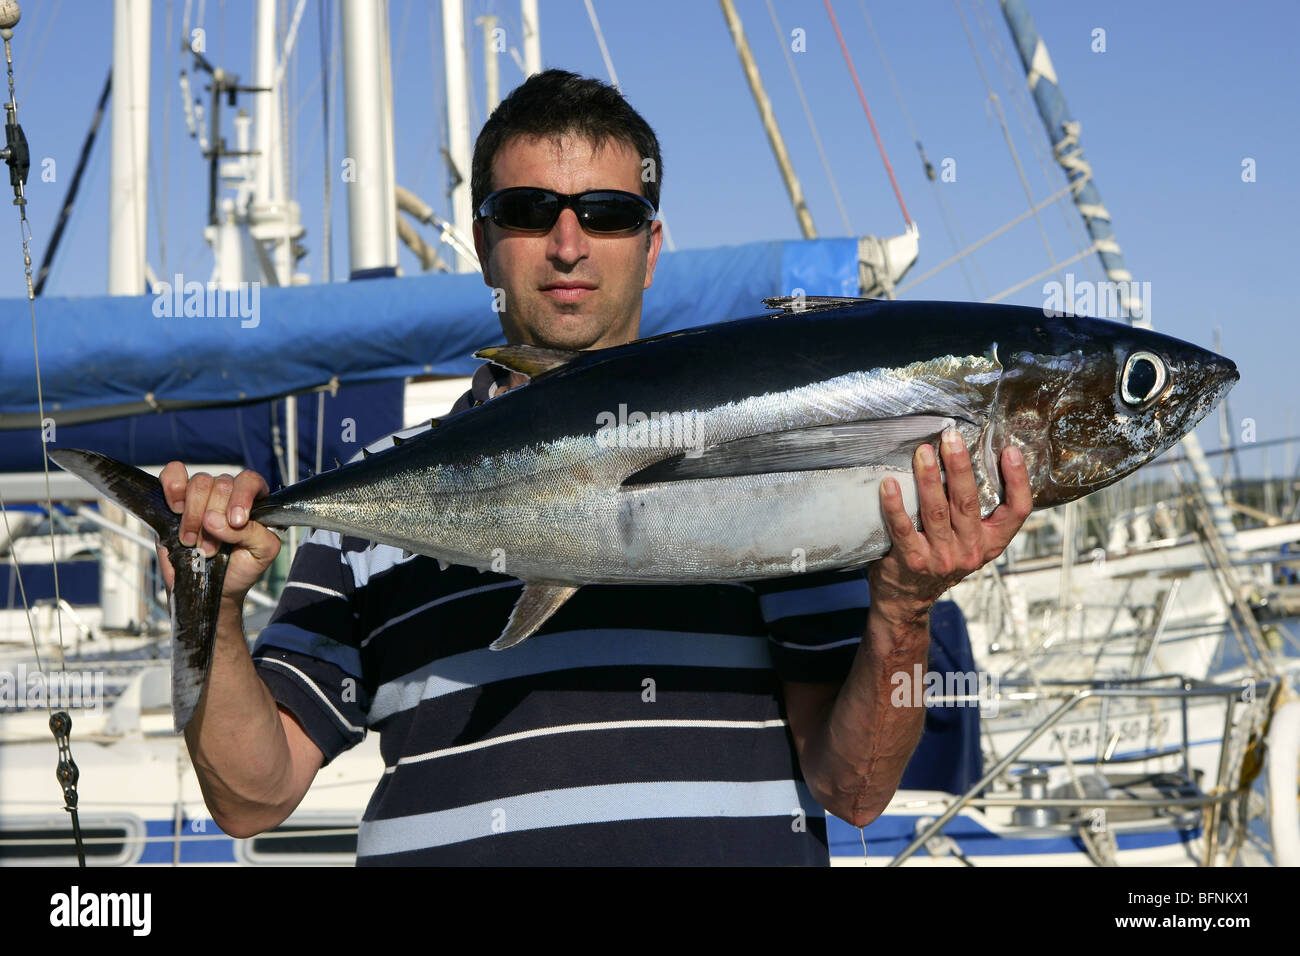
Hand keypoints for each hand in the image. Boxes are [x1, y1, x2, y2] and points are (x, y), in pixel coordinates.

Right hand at [154, 462, 281, 605]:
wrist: (212, 589)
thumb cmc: (241, 568)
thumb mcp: (262, 554)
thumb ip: (253, 533)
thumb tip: (214, 519)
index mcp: (255, 501)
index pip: (250, 481)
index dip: (242, 497)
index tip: (236, 521)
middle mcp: (229, 493)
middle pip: (222, 484)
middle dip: (215, 520)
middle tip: (211, 548)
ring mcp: (202, 495)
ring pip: (199, 483)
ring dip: (194, 516)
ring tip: (193, 542)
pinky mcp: (175, 499)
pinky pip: (173, 473)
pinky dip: (172, 488)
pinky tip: (175, 509)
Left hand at [870, 429, 1031, 625]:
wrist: (907, 600)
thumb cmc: (937, 559)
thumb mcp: (967, 540)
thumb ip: (971, 511)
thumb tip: (966, 457)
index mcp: (990, 542)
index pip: (1017, 512)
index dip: (1018, 481)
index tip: (1010, 452)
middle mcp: (970, 551)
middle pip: (968, 502)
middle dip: (960, 466)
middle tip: (951, 438)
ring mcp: (941, 558)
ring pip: (936, 511)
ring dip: (928, 478)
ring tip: (923, 452)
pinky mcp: (911, 561)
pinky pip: (902, 528)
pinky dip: (895, 505)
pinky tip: (888, 484)